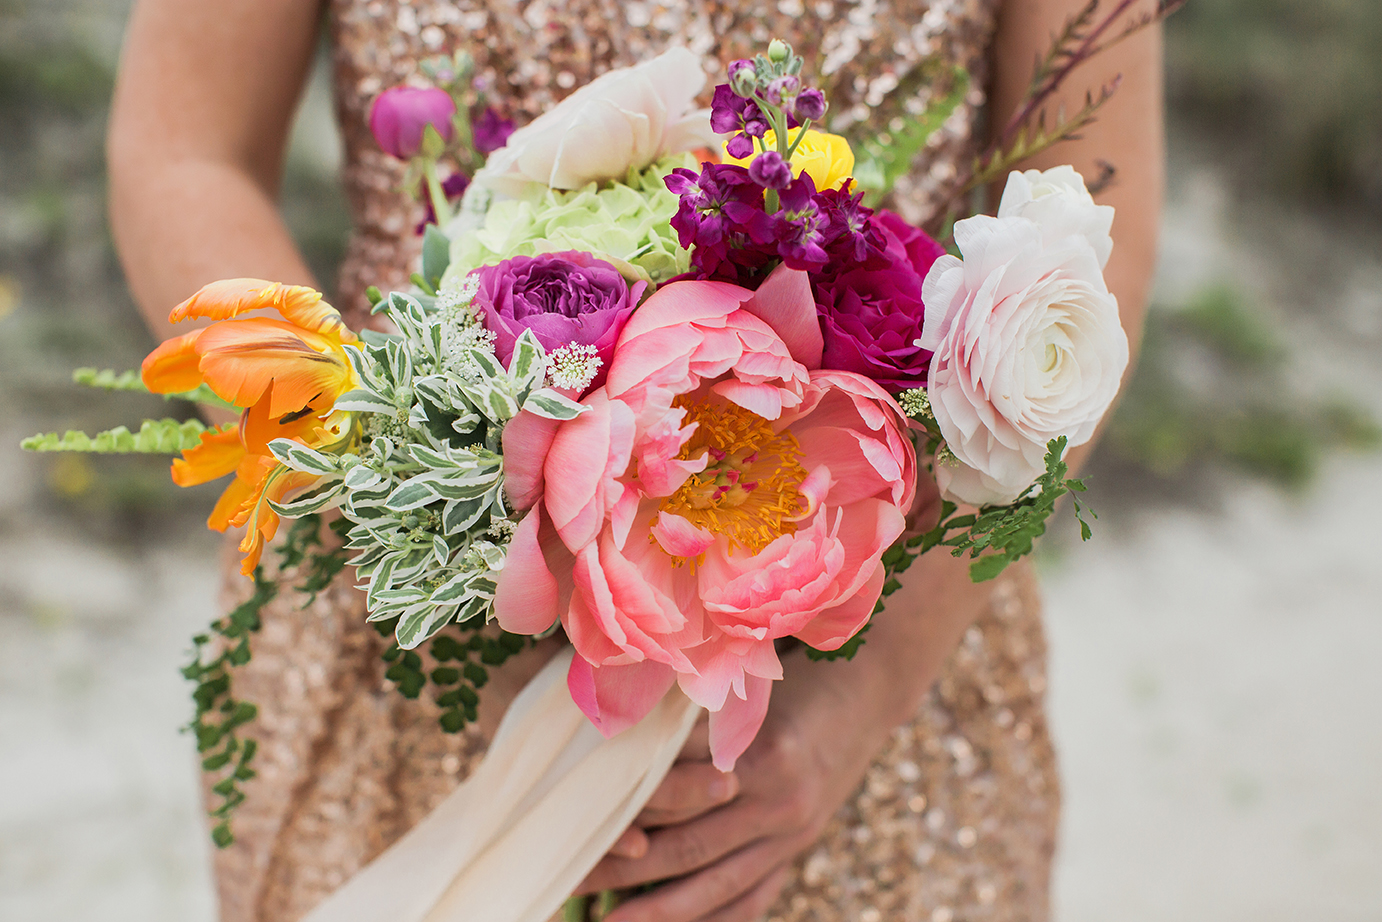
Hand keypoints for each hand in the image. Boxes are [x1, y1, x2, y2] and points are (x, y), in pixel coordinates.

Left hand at [578, 644, 900, 921]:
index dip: (624, 808)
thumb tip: (619, 733)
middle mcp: (778, 800)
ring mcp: (791, 835)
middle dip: (624, 867)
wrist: (867, 694)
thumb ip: (692, 716)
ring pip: (713, 884)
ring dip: (655, 910)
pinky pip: (750, 900)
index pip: (677, 791)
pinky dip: (710, 920)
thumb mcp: (746, 686)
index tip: (574, 819)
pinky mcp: (797, 851)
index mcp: (760, 752)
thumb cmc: (793, 678)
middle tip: (570, 878)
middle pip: (685, 845)